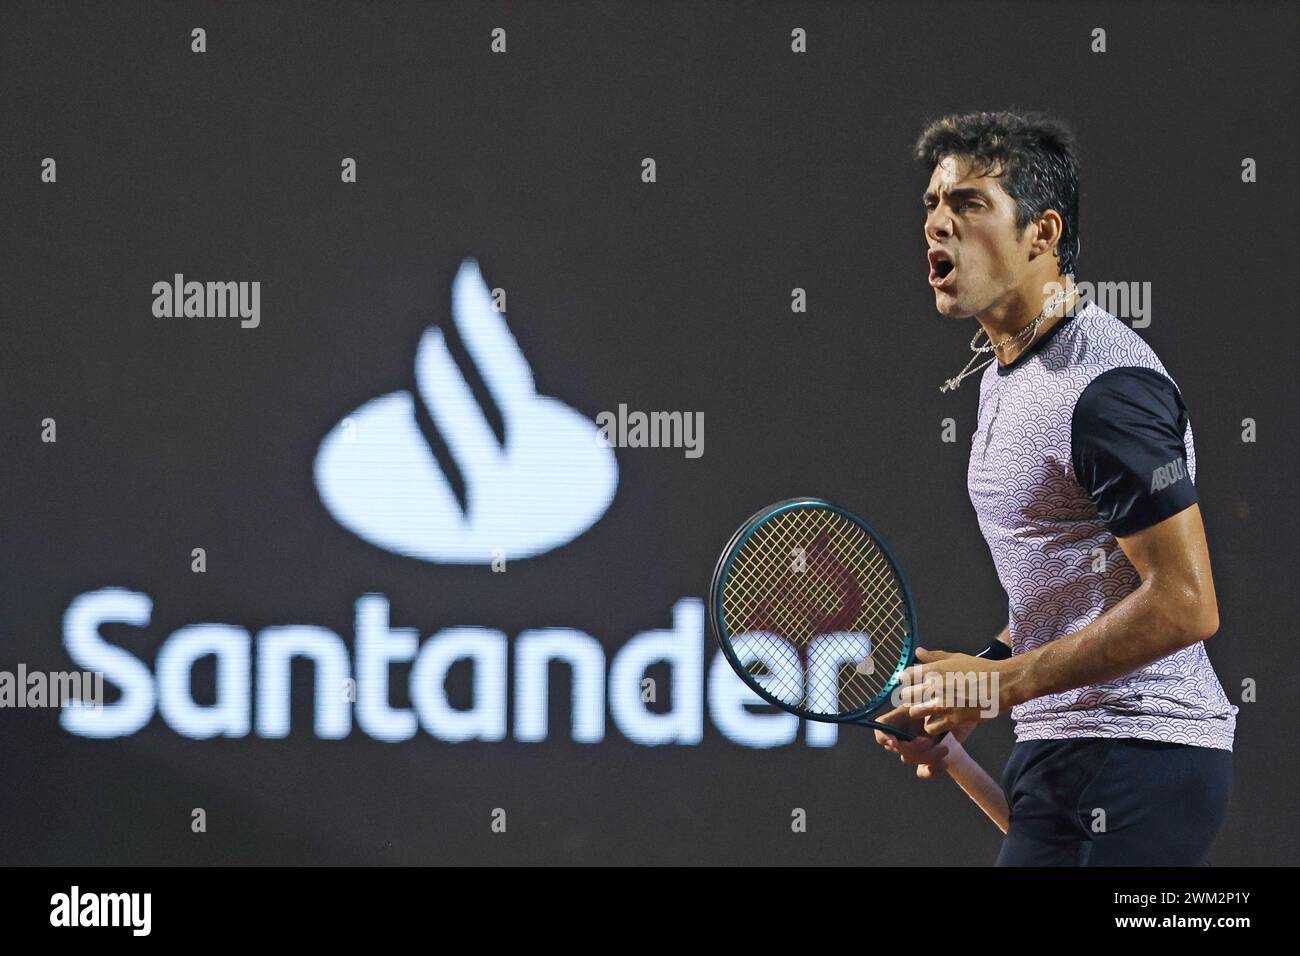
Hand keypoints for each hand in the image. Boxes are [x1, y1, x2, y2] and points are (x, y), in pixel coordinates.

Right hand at [870, 704, 974, 779]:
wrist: (959, 717)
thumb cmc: (942, 703)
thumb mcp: (929, 697)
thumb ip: (918, 694)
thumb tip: (905, 686)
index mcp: (898, 719)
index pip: (880, 730)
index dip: (883, 737)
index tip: (895, 741)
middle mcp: (902, 736)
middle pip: (897, 748)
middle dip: (912, 747)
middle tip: (929, 741)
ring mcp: (913, 750)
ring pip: (910, 759)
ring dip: (927, 756)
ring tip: (945, 748)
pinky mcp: (925, 761)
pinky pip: (923, 772)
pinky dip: (933, 771)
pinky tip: (944, 764)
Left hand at [897, 647, 1021, 734]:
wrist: (1003, 683)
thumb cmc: (981, 669)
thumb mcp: (956, 658)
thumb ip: (934, 656)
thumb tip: (918, 651)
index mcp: (934, 669)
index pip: (905, 675)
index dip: (907, 680)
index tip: (914, 683)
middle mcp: (935, 685)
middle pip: (905, 695)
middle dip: (911, 697)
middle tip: (921, 698)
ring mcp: (943, 703)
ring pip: (914, 712)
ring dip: (920, 712)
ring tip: (929, 711)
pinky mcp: (953, 719)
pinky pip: (930, 727)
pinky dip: (933, 726)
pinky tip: (940, 721)